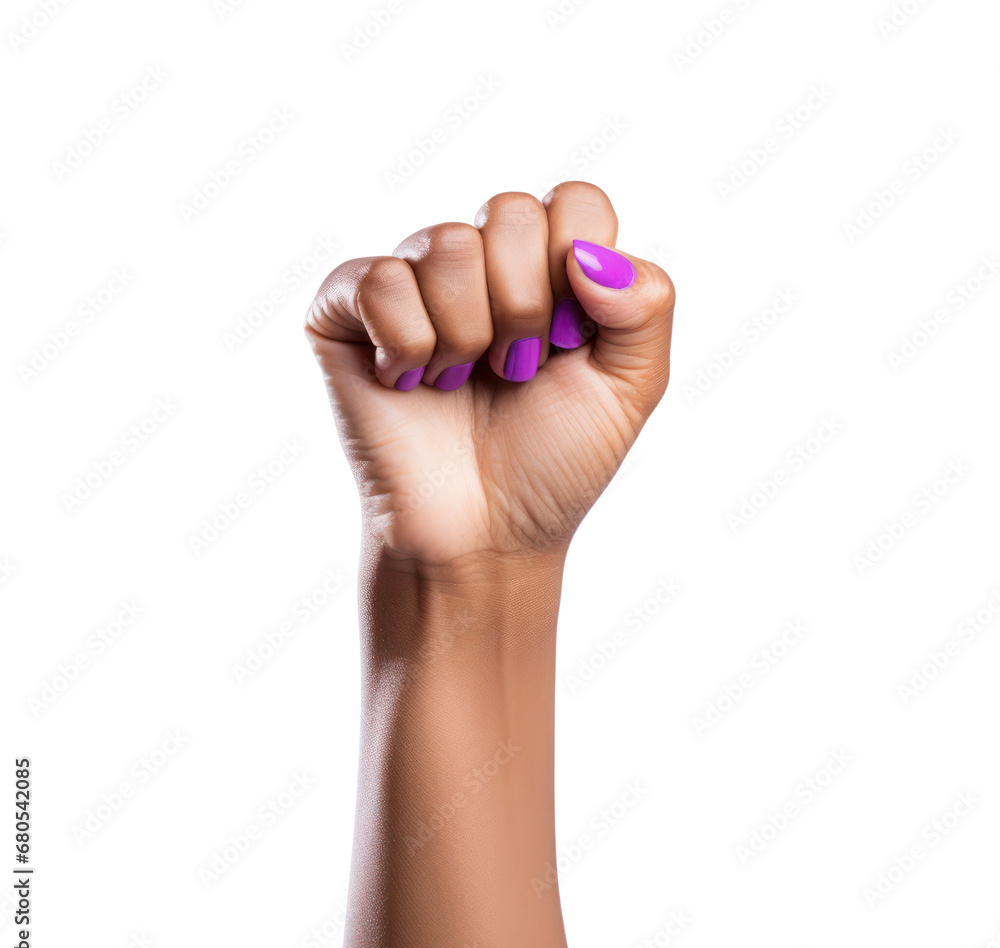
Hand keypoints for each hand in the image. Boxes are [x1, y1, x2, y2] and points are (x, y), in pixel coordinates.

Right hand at [304, 182, 674, 567]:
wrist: (483, 534)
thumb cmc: (552, 463)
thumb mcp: (631, 388)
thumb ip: (647, 304)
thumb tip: (587, 251)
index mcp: (547, 268)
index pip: (574, 200)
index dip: (577, 274)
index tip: (570, 343)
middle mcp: (478, 264)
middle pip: (510, 213)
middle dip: (525, 310)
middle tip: (514, 370)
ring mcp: (412, 283)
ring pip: (445, 243)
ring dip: (467, 336)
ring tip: (461, 382)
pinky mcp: (345, 312)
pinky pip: (379, 280)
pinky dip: (407, 347)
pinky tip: (410, 384)